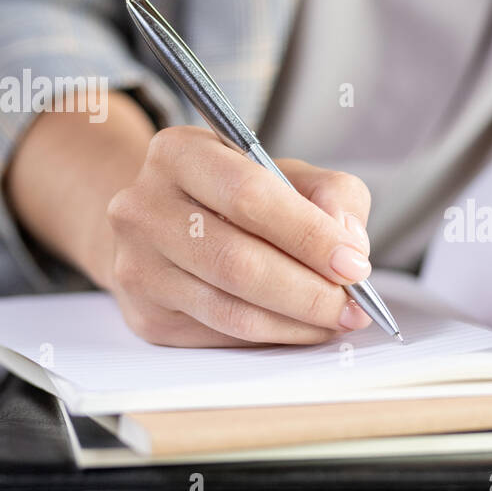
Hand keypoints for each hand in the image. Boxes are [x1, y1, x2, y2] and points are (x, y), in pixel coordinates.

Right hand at [102, 125, 375, 345]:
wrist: (164, 227)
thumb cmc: (238, 198)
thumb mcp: (289, 174)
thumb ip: (332, 194)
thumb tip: (349, 243)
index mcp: (179, 154)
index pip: (250, 196)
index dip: (309, 236)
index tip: (354, 264)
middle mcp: (143, 208)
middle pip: (238, 262)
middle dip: (310, 291)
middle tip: (354, 305)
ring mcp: (136, 266)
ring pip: (231, 310)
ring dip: (297, 322)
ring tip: (337, 319)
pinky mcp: (146, 316)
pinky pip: (222, 336)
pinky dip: (274, 336)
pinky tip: (302, 326)